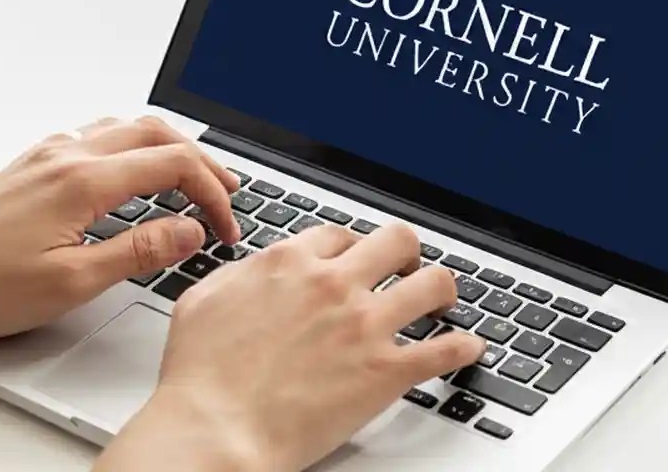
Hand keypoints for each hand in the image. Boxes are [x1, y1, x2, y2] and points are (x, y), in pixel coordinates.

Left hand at [0, 116, 239, 344]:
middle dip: (202, 160)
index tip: (224, 227)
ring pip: (128, 126)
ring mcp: (48, 155)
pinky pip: (98, 135)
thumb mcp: (74, 282)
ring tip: (192, 178)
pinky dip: (134, 146)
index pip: (173, 166)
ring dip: (169, 147)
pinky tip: (135, 173)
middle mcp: (66, 156)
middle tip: (227, 193)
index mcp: (82, 181)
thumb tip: (189, 230)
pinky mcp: (34, 165)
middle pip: (158, 132)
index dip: (212, 193)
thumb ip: (140, 251)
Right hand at [96, 224, 484, 471]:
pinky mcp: (386, 371)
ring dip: (443, 291)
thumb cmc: (199, 378)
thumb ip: (238, 274)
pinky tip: (469, 347)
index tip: (358, 263)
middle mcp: (334, 285)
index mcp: (290, 264)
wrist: (214, 432)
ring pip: (434, 283)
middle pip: (397, 241)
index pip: (341, 236)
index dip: (354, 249)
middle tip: (406, 270)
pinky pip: (446, 349)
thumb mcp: (201, 301)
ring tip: (442, 303)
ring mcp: (364, 326)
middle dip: (406, 253)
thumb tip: (256, 267)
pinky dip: (464, 347)